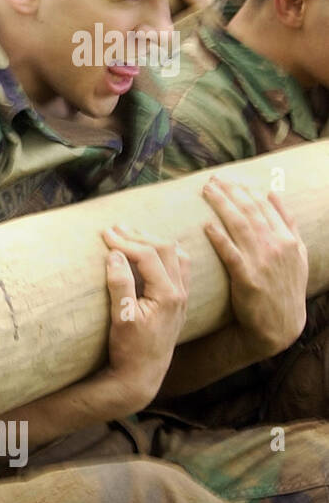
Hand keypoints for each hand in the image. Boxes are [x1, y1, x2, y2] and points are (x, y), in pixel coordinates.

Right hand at [101, 225, 190, 413]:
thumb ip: (120, 284)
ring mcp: (182, 297)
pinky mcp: (178, 302)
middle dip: (138, 235)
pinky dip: (165, 253)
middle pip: (165, 249)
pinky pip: (180, 267)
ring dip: (154, 241)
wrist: (141, 375)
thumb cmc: (129, 349)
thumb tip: (115, 254)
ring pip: (176, 255)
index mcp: (167, 295)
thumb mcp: (121, 318)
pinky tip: (151, 252)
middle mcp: (180, 293)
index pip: (148, 255)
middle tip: (114, 228)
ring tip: (131, 234)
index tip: (104, 234)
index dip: (125, 241)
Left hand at [202, 177, 306, 355]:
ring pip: (240, 226)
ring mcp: (263, 262)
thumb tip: (274, 193)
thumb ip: (287, 224)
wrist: (281, 324)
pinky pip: (231, 253)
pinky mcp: (248, 278)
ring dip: (223, 206)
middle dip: (231, 192)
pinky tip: (207, 225)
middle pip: (251, 211)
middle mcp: (277, 246)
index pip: (265, 207)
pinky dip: (220, 237)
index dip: (245, 190)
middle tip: (212, 179)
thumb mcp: (296, 254)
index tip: (228, 178)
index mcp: (288, 239)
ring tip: (207, 192)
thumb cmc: (284, 287)